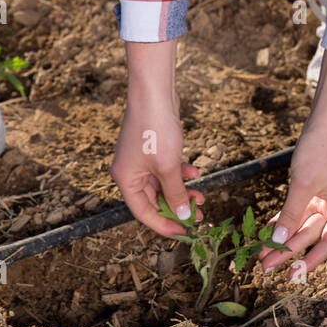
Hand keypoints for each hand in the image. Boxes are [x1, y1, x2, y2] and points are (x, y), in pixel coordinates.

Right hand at [111, 95, 204, 238]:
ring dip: (182, 191)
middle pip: (154, 200)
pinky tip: (195, 170)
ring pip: (163, 185)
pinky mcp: (154, 149)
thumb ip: (176, 193)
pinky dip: (181, 173)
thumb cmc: (155, 130)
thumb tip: (184, 215)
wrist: (155, 93)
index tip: (184, 233)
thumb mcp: (168, 167)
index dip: (164, 224)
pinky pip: (167, 169)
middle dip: (177, 207)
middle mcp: (130, 172)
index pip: (143, 212)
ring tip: (202, 197)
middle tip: (198, 216)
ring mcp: (142, 160)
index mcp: (125, 179)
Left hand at [258, 124, 326, 277]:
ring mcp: (326, 200)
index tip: (291, 276)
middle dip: (286, 250)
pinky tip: (266, 230)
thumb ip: (291, 214)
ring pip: (301, 225)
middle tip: (262, 266)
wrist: (326, 121)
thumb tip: (278, 240)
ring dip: (281, 237)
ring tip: (260, 251)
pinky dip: (283, 220)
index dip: (309, 262)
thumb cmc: (321, 149)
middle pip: (310, 236)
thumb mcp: (303, 184)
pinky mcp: (315, 191)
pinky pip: (297, 212)